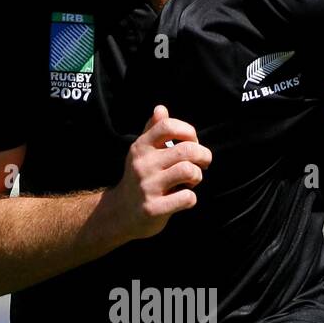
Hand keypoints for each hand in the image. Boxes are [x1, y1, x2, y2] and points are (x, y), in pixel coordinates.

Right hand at [106, 105, 211, 240]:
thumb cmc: (140, 179)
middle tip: (202, 163)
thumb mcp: (141, 153)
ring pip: (189, 171)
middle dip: (203, 155)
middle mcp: (142, 165)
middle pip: (186, 149)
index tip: (193, 142)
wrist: (120, 214)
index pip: (168, 126)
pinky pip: (187, 198)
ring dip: (197, 176)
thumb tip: (161, 108)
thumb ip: (152, 131)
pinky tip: (183, 199)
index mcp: (140, 147)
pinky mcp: (153, 209)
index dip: (188, 131)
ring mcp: (147, 187)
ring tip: (191, 181)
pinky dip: (191, 198)